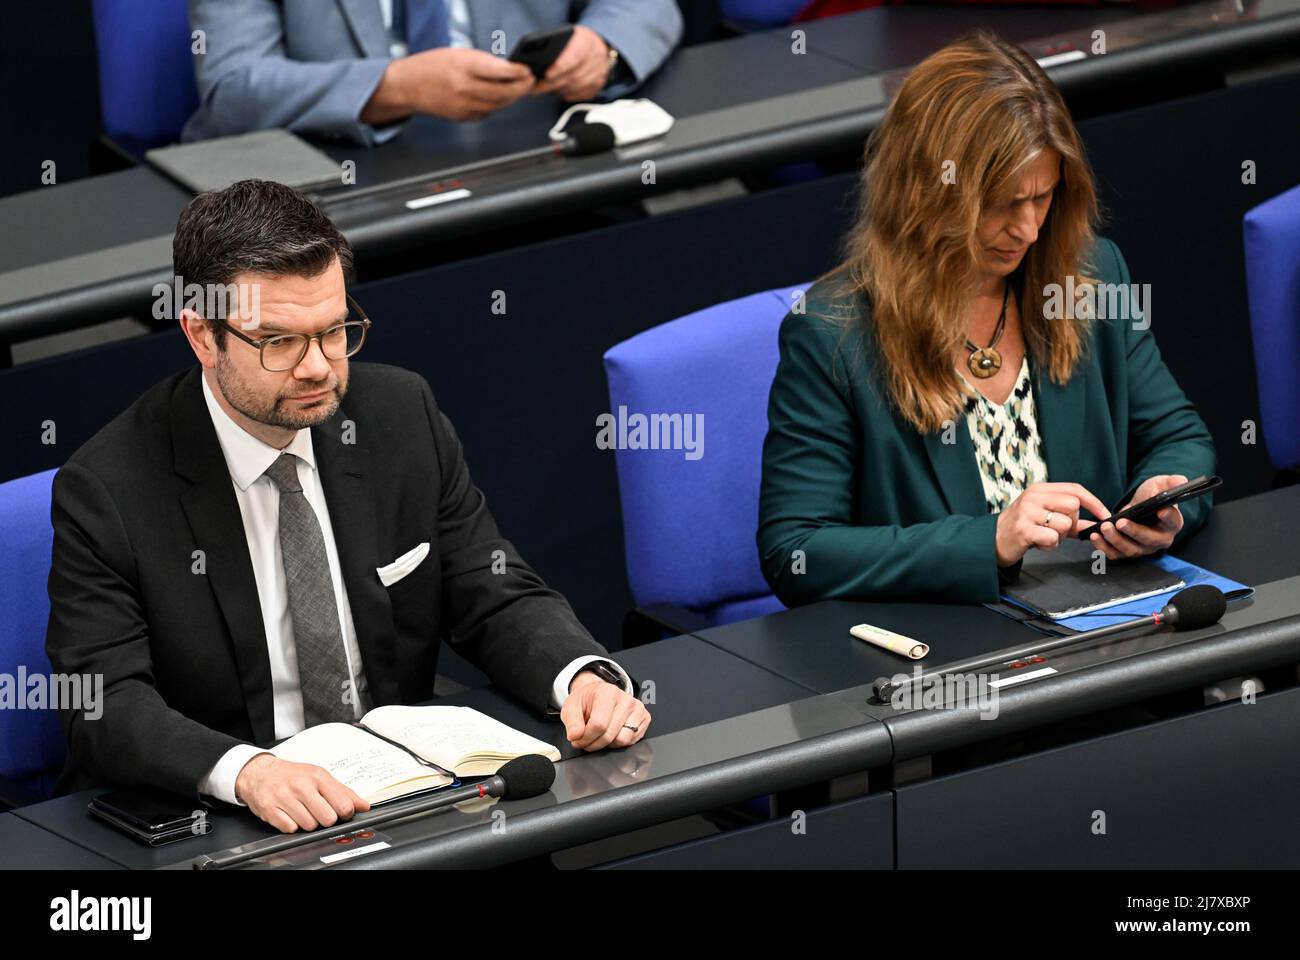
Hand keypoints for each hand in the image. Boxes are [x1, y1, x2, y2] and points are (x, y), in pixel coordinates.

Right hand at [234, 753, 369, 832]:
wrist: (259, 772)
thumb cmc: (292, 775)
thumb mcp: (320, 776)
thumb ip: (344, 792)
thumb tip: (364, 806)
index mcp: (317, 776)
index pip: (343, 804)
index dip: (346, 813)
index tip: (342, 812)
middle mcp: (301, 786)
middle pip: (327, 818)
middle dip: (326, 819)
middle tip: (320, 812)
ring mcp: (284, 798)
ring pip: (309, 826)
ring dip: (308, 823)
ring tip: (303, 811)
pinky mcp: (270, 810)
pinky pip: (290, 829)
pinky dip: (292, 826)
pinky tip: (290, 814)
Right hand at [363, 48, 533, 123]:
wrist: (409, 86)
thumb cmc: (433, 66)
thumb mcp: (459, 54)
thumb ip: (484, 62)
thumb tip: (509, 70)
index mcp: (463, 67)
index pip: (499, 72)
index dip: (517, 73)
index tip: (527, 71)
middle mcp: (464, 88)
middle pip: (503, 93)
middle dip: (521, 88)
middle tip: (529, 82)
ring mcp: (464, 106)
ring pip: (498, 105)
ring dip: (512, 98)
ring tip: (519, 89)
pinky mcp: (464, 117)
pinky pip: (488, 112)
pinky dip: (497, 105)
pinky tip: (501, 98)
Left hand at [534, 25, 610, 101]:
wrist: (597, 45)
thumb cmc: (576, 40)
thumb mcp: (566, 34)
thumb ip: (554, 44)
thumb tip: (535, 59)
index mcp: (586, 40)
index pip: (573, 57)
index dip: (559, 68)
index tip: (547, 75)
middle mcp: (596, 56)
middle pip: (573, 75)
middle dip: (553, 83)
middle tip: (536, 87)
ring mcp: (600, 72)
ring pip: (576, 86)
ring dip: (558, 89)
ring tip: (544, 88)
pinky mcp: (599, 84)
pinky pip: (581, 94)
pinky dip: (567, 93)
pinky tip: (558, 90)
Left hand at [560, 670, 650, 750]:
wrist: (599, 694)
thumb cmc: (587, 701)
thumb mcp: (571, 707)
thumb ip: (572, 722)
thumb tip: (575, 736)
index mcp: (608, 692)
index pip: (599, 724)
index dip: (585, 738)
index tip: (577, 739)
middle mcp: (626, 699)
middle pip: (610, 735)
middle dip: (593, 743)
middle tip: (585, 740)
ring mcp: (638, 709)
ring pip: (622, 740)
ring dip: (607, 744)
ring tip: (599, 735)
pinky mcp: (645, 718)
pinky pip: (631, 741)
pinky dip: (618, 742)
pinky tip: (611, 733)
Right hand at [995, 481, 1111, 565]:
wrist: (993, 540)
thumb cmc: (1022, 527)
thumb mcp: (1044, 516)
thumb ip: (1070, 519)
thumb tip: (1095, 523)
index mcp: (1040, 489)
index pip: (1075, 489)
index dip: (1093, 502)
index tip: (1105, 515)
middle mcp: (1033, 497)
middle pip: (1073, 505)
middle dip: (1072, 522)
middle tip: (1058, 530)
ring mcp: (1027, 512)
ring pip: (1065, 524)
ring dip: (1060, 536)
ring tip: (1045, 537)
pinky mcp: (1023, 530)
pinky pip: (1052, 538)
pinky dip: (1050, 545)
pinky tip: (1038, 544)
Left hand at [1086, 474, 1185, 560]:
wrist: (1137, 505)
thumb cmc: (1152, 495)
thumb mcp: (1162, 484)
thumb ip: (1172, 481)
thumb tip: (1181, 481)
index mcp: (1173, 523)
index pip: (1173, 522)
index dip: (1168, 517)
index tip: (1160, 510)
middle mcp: (1160, 539)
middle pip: (1149, 540)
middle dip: (1134, 532)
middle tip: (1120, 522)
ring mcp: (1144, 548)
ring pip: (1131, 550)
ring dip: (1116, 540)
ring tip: (1104, 527)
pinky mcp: (1128, 551)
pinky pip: (1116, 554)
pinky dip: (1104, 547)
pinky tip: (1095, 536)